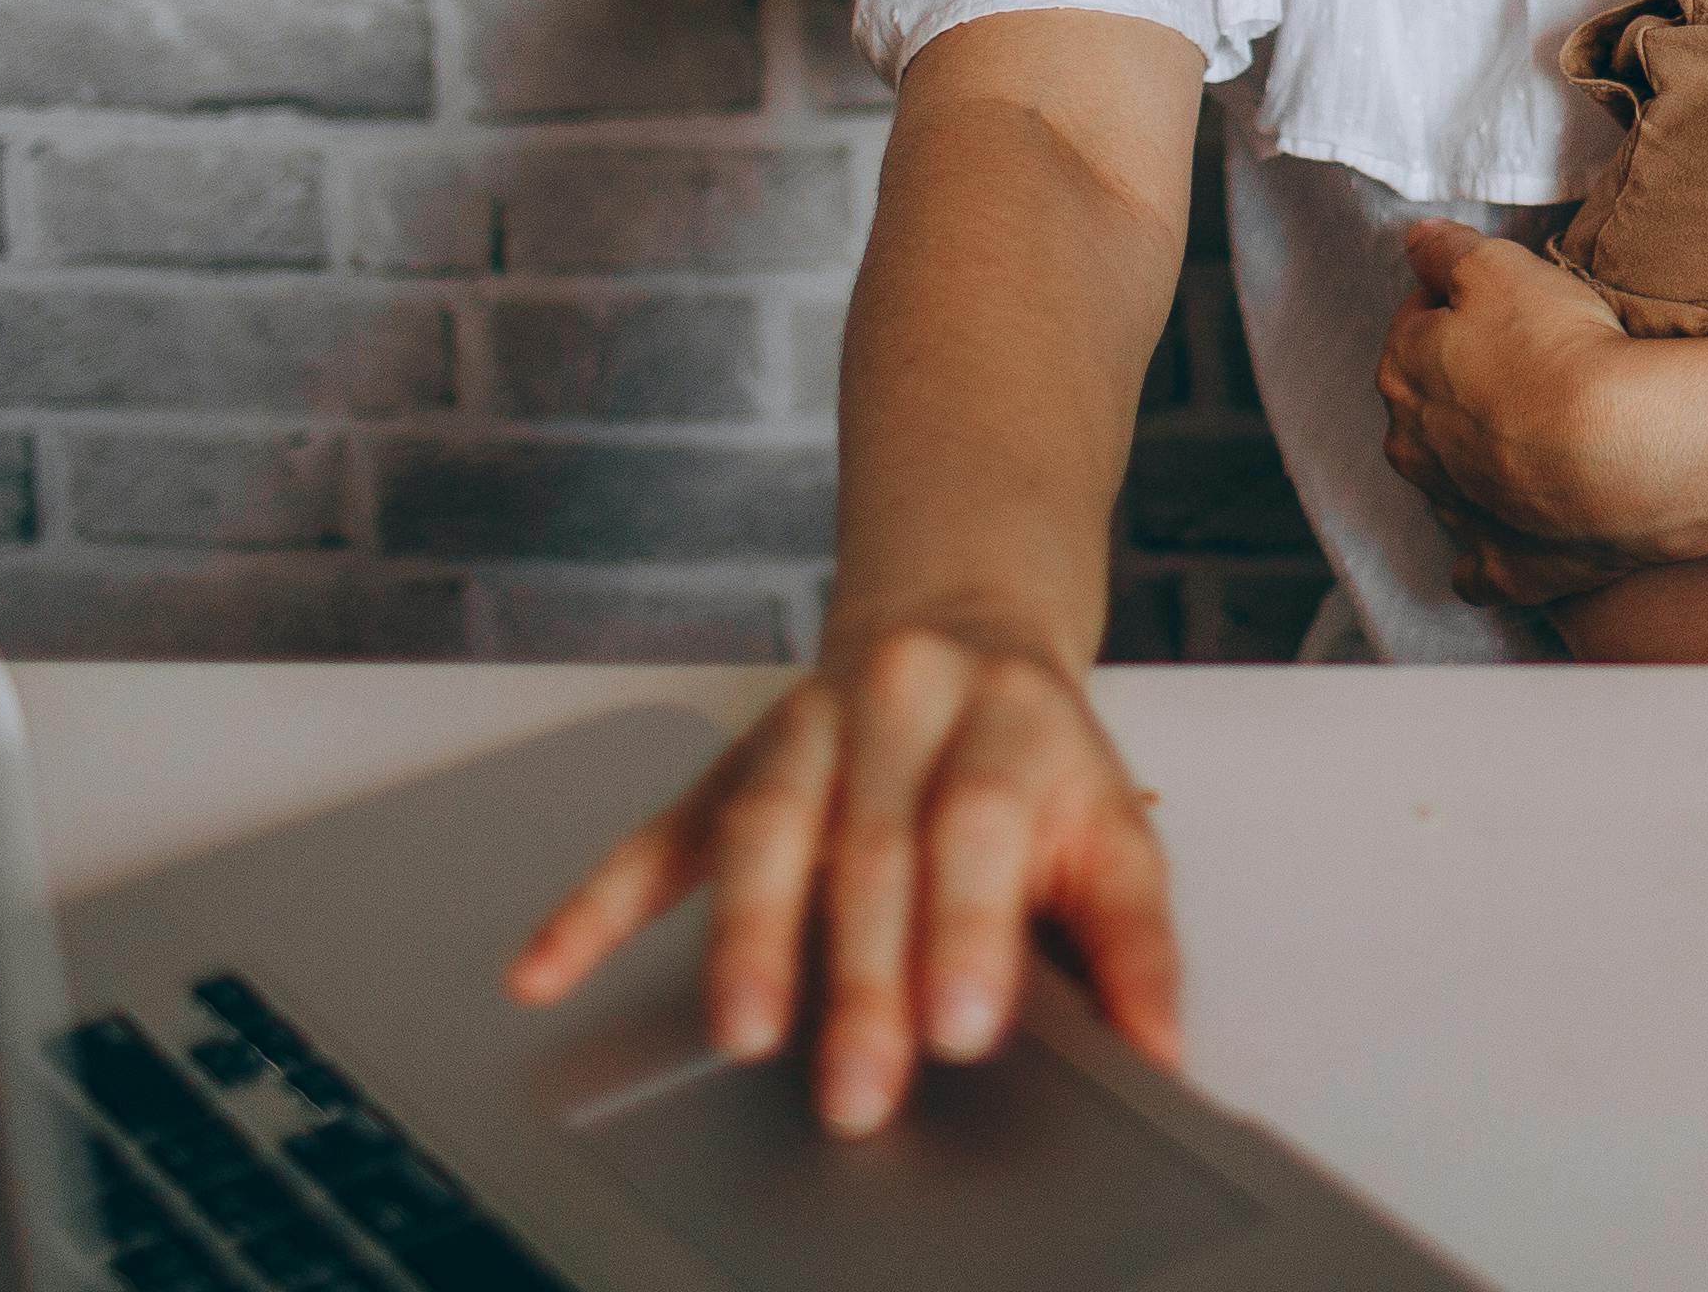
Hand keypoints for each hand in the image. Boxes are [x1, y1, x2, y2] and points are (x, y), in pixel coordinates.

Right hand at [504, 613, 1180, 1135]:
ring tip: (741, 1034)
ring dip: (749, 937)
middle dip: (865, 977)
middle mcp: (904, 704)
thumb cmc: (1034, 753)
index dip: (970, 924)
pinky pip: (657, 832)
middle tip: (860, 1089)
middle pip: (875, 845)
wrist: (963, 617)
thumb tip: (1161, 1048)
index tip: (962, 1027)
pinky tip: (546, 968)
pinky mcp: (729, 763)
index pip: (983, 822)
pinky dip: (596, 902)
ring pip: (765, 827)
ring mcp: (806, 728)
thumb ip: (1131, 937)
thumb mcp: (1109, 821)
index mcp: (1011, 717)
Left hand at [1377, 218, 1702, 606]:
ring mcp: (1456, 513)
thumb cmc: (1556, 350)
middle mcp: (1413, 448)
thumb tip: (1416, 240)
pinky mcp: (1503, 568)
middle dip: (1463, 387)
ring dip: (1481, 465)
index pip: (1416, 324)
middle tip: (1529, 367)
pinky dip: (1500, 546)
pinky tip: (1527, 530)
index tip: (1503, 302)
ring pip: (1450, 484)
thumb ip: (1447, 250)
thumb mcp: (1500, 267)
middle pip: (1428, 405)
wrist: (1617, 454)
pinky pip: (1485, 565)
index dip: (1457, 306)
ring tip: (1542, 440)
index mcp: (1403, 372)